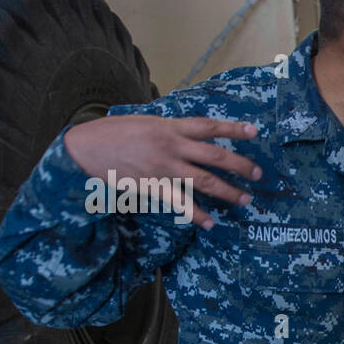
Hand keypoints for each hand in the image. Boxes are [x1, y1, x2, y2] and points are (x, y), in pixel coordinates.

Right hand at [63, 115, 262, 229]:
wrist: (85, 148)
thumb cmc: (115, 132)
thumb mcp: (146, 121)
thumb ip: (172, 127)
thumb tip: (194, 131)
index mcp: (170, 126)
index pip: (209, 126)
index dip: (233, 128)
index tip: (254, 132)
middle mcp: (171, 146)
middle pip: (214, 155)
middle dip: (240, 165)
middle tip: (258, 174)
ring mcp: (163, 168)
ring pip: (204, 181)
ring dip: (228, 191)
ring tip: (245, 199)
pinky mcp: (153, 187)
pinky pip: (181, 202)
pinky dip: (197, 214)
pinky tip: (210, 223)